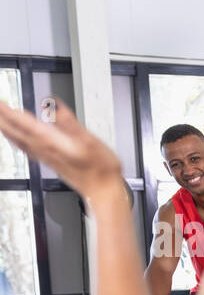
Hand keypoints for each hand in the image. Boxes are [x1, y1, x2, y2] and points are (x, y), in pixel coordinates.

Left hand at [0, 97, 122, 201]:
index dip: (7, 110)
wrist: (103, 191)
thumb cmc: (100, 169)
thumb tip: (51, 104)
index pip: (21, 121)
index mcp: (50, 141)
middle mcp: (43, 148)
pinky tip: (16, 139)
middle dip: (2, 118)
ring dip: (5, 128)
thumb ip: (68, 121)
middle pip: (14, 130)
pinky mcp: (49, 161)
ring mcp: (44, 156)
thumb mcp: (89, 140)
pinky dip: (16, 140)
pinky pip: (25, 148)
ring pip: (17, 139)